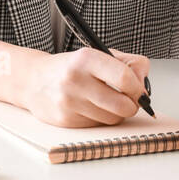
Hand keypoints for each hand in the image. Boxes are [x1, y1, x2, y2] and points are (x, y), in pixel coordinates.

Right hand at [21, 47, 150, 127]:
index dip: (138, 88)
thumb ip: (127, 63)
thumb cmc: (70, 68)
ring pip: (112, 119)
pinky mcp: (66, 120)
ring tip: (106, 101)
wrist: (34, 80)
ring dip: (116, 113)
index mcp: (86, 59)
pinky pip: (97, 125)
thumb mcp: (98, 54)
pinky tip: (90, 107)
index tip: (140, 90)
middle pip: (122, 105)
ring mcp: (69, 102)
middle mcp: (75, 80)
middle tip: (129, 100)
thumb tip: (144, 84)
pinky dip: (100, 118)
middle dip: (132, 105)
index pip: (124, 77)